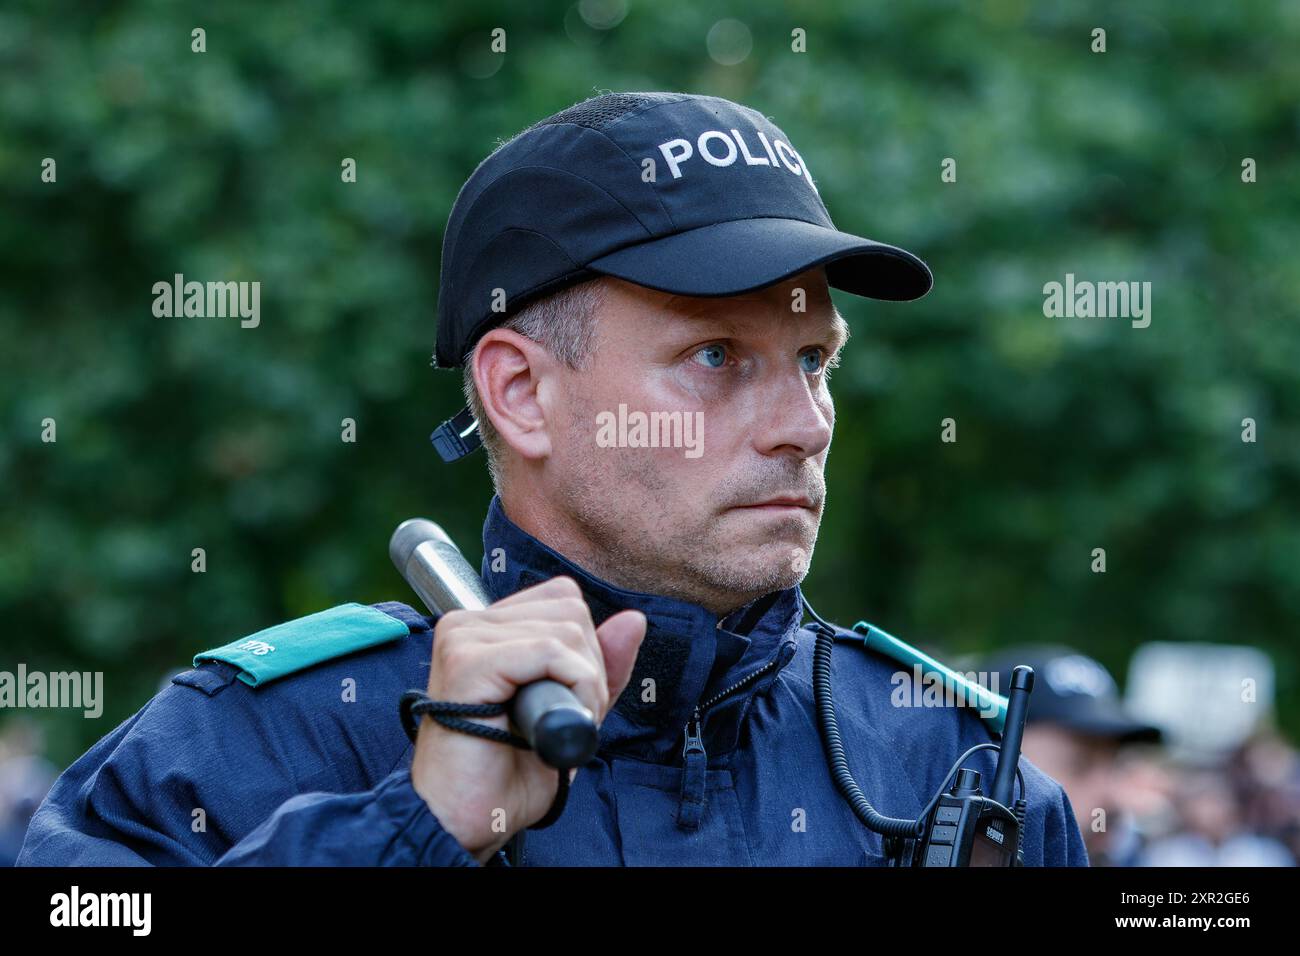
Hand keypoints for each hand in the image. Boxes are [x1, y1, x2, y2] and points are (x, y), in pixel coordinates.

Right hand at [410, 575, 645, 861]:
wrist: (468, 820)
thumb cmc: (507, 772)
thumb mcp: (570, 710)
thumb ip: (600, 664)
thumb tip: (634, 619)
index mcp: (488, 627)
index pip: (563, 599)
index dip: (584, 650)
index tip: (569, 699)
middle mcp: (470, 623)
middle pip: (571, 610)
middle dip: (588, 669)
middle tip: (562, 719)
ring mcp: (464, 638)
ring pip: (567, 630)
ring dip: (583, 685)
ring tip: (552, 726)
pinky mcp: (468, 661)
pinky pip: (551, 650)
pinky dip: (574, 689)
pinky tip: (554, 724)